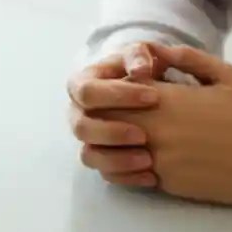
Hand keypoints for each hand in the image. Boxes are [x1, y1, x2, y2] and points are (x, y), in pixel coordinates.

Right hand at [67, 43, 167, 188]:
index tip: (154, 96)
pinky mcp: (101, 159)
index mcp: (81, 85)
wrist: (146, 91)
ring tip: (148, 160)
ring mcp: (88, 140)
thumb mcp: (140, 54)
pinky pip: (105, 174)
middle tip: (144, 135)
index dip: (118, 96)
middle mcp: (77, 113)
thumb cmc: (140, 68)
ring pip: (89, 155)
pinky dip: (127, 177)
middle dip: (113, 132)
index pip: (88, 92)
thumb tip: (140, 70)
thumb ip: (140, 54)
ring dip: (117, 159)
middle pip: (82, 128)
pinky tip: (152, 175)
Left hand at [102, 45, 231, 206]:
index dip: (109, 91)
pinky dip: (128, 170)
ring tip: (125, 142)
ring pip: (108, 155)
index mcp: (165, 99)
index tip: (121, 91)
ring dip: (109, 147)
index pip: (110, 92)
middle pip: (102, 122)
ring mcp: (159, 160)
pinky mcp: (169, 185)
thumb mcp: (225, 74)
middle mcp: (155, 129)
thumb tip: (155, 51)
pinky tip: (143, 162)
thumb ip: (186, 58)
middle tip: (118, 117)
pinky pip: (131, 176)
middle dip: (103, 118)